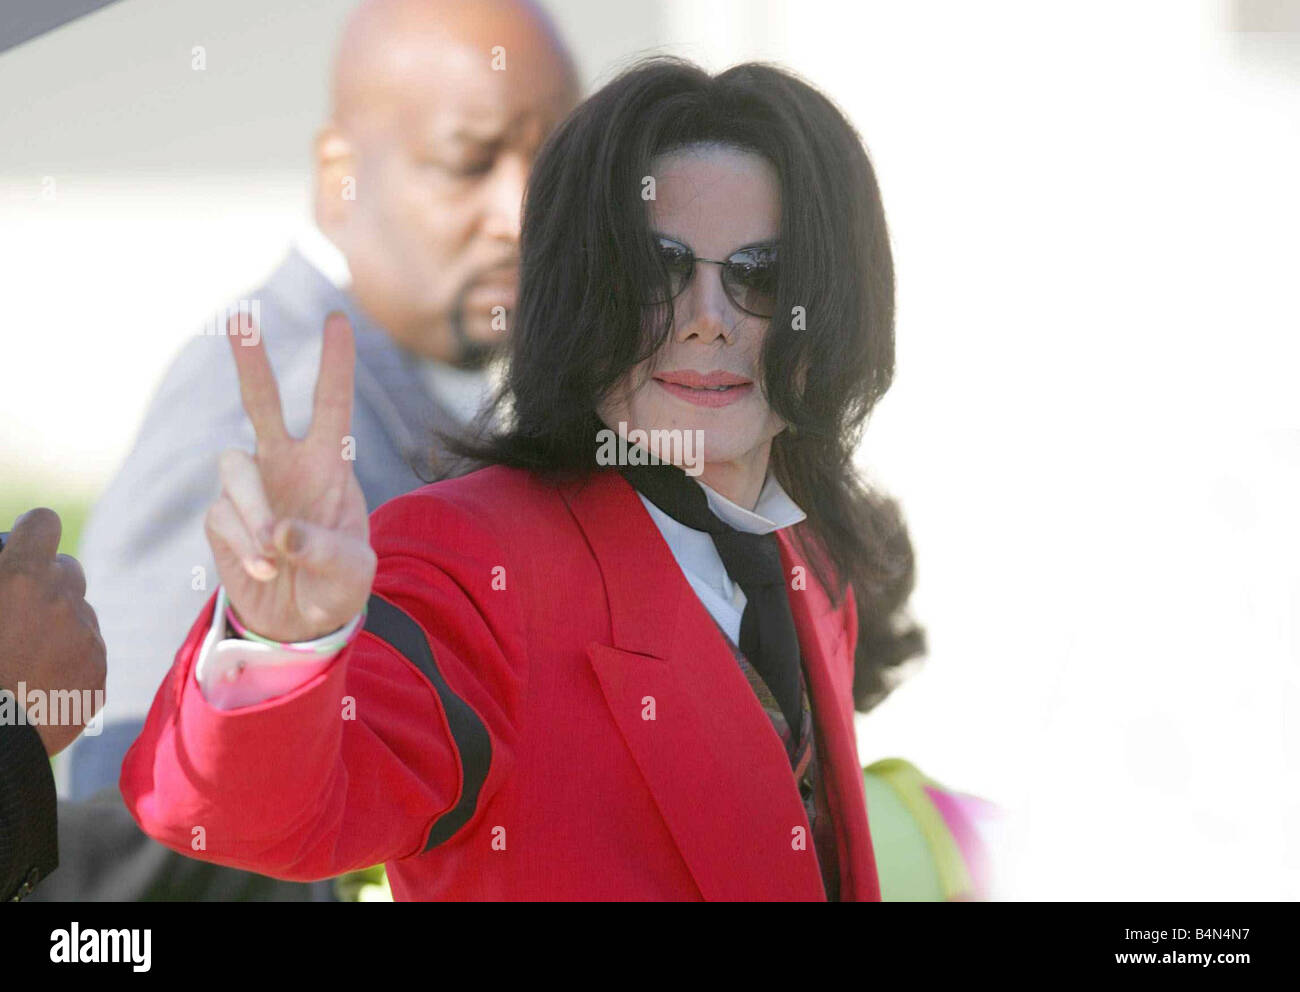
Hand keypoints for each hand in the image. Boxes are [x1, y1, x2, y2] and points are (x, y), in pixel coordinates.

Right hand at [0, 508, 106, 755]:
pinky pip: (88, 654)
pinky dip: (67, 662)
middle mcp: (62, 601)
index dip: (30, 533)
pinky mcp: (98, 676)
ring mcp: (86, 639)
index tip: (20, 547)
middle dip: (46, 581)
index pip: (43, 523)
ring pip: (78, 614)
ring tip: (20, 656)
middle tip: (17, 606)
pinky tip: (36, 684)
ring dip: (57, 625)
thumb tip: (6, 562)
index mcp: (21, 577)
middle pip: (68, 569)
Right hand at [205, 311, 375, 641]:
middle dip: (251, 361)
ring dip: (254, 507)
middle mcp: (286, 464)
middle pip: (262, 402)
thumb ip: (325, 550)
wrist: (302, 622)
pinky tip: (266, 569)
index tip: (337, 320)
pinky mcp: (222, 517)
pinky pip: (222, 516)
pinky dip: (245, 545)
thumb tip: (280, 533)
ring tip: (277, 551)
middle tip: (241, 318)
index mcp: (329, 465)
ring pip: (234, 466)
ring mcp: (251, 488)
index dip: (335, 364)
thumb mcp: (353, 572)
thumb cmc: (338, 585)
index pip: (332, 406)